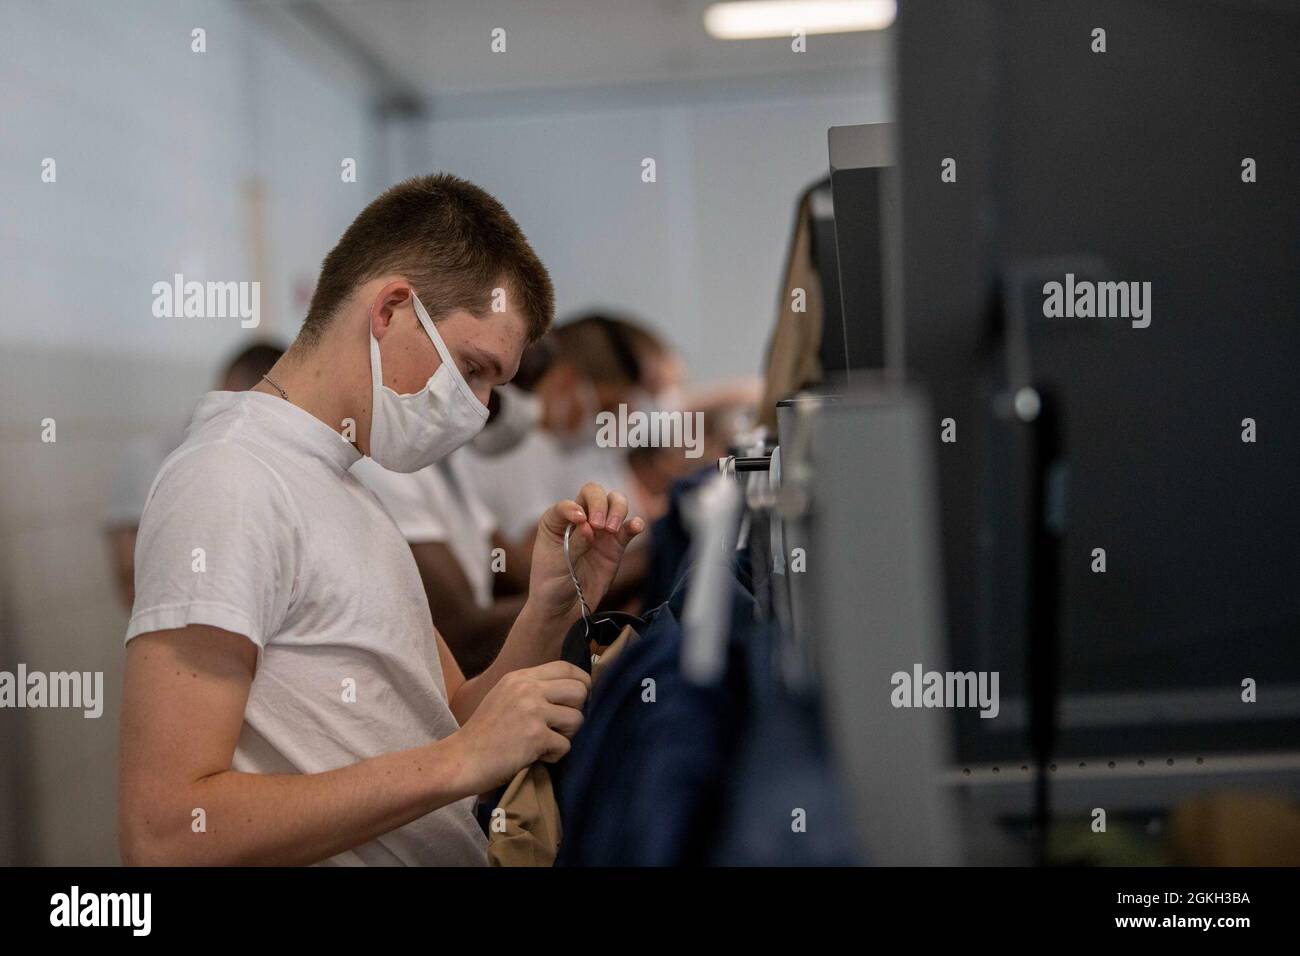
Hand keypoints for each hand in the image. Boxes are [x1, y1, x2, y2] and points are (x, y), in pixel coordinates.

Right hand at [449, 661, 589, 793]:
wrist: (461, 759)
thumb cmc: (483, 734)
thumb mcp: (505, 696)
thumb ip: (533, 689)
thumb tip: (573, 690)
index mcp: (520, 677)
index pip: (566, 667)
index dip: (581, 682)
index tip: (579, 699)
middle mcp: (528, 688)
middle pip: (580, 691)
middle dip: (577, 711)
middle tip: (560, 727)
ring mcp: (532, 711)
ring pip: (577, 719)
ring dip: (566, 736)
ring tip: (545, 742)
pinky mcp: (535, 736)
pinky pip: (565, 746)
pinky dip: (554, 756)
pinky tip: (535, 756)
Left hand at [528, 482, 644, 623]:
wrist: (564, 610)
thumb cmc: (551, 584)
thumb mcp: (556, 564)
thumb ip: (575, 544)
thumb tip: (590, 528)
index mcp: (556, 520)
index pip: (569, 503)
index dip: (574, 508)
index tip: (580, 521)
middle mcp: (579, 519)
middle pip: (594, 493)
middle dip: (599, 503)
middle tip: (600, 526)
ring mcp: (599, 531)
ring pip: (614, 503)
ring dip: (617, 509)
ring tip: (612, 529)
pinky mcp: (615, 545)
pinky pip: (628, 529)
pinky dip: (634, 524)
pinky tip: (636, 526)